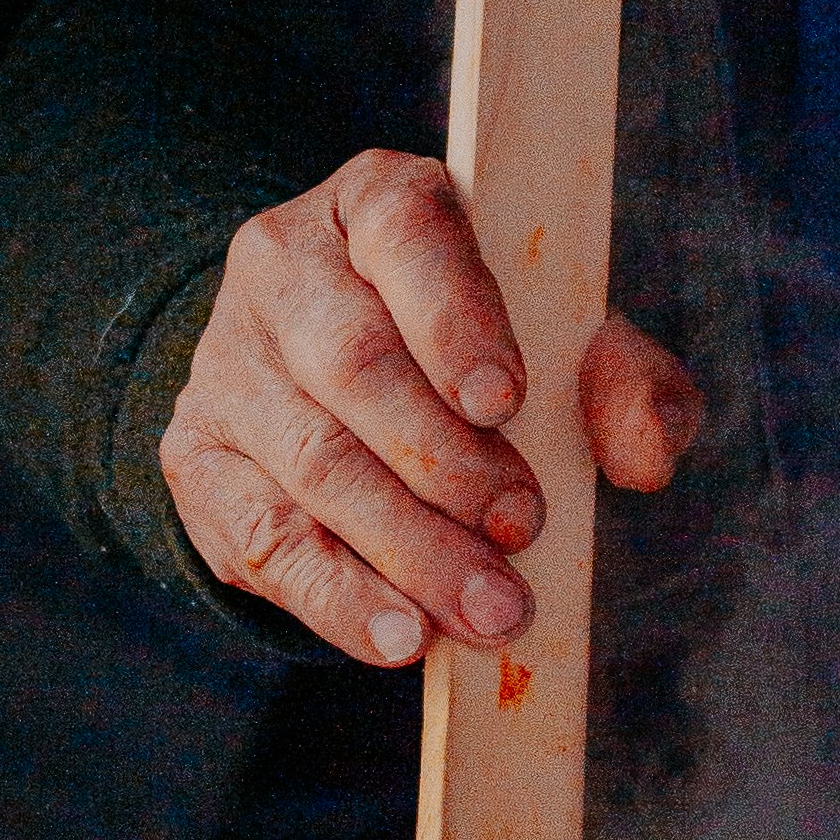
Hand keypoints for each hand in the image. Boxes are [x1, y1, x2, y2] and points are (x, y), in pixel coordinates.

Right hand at [160, 147, 699, 664]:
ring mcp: (229, 362)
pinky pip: (266, 538)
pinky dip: (340, 599)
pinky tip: (402, 637)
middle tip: (522, 531)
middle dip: (446, 463)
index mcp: (379, 202)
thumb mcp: (568, 343)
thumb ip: (624, 382)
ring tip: (486, 611)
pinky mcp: (197, 456)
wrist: (326, 382)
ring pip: (312, 460)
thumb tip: (642, 453)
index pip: (409, 235)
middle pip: (355, 363)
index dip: (456, 320)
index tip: (506, 402)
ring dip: (407, 548)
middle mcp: (285, 266)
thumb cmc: (478, 353)